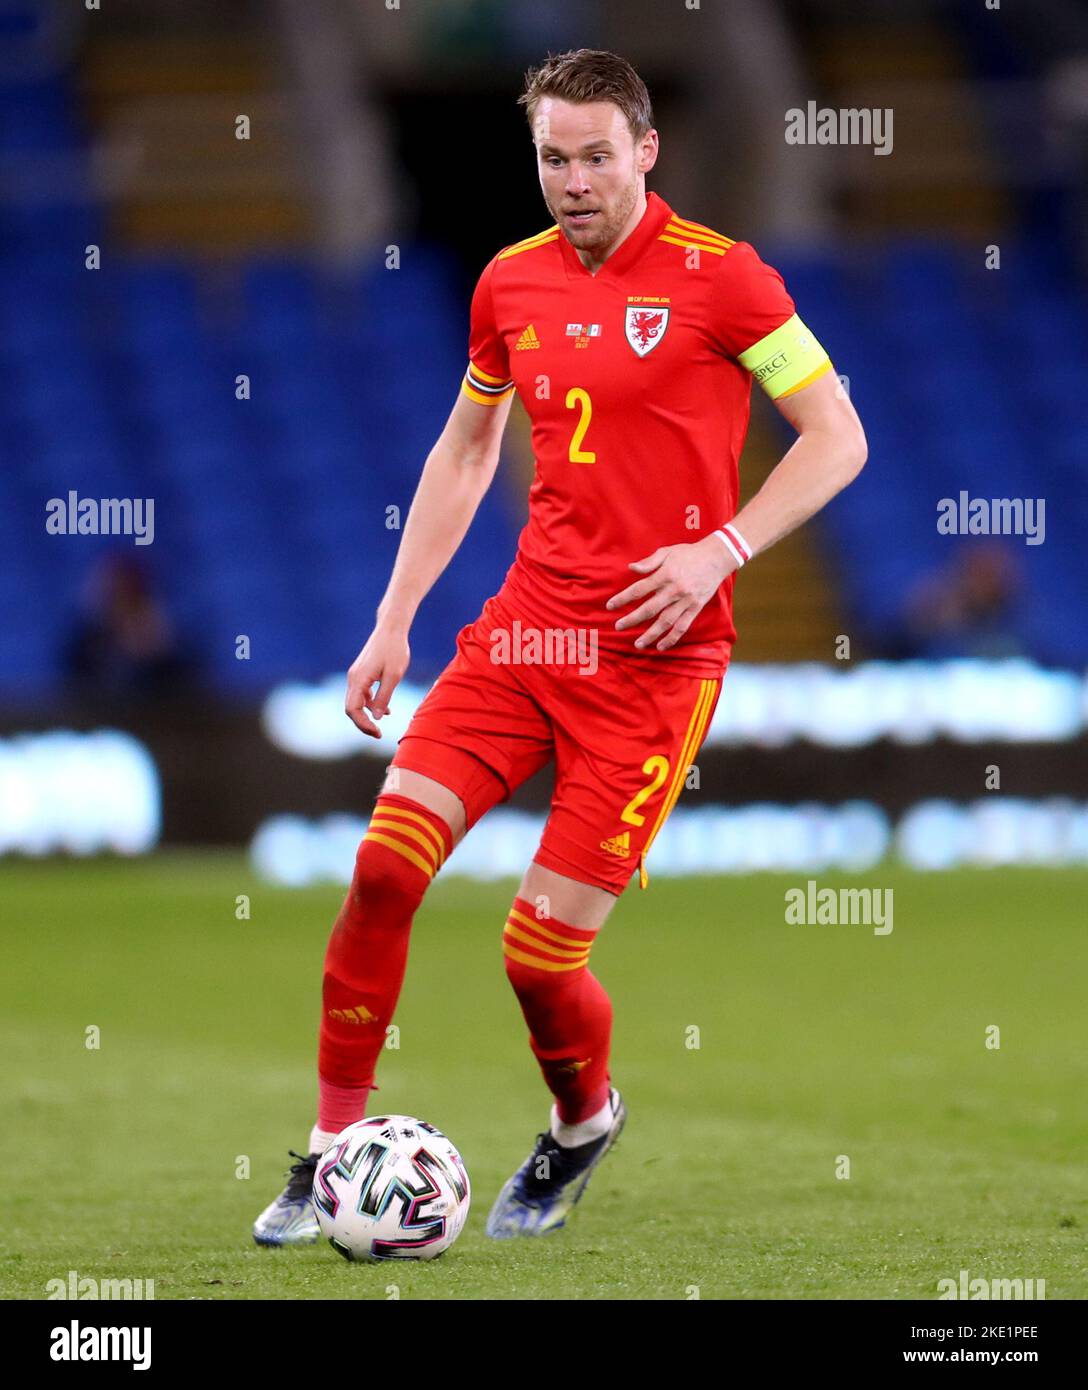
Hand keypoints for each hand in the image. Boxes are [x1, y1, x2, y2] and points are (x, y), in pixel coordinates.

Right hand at [345, 625, 410, 736]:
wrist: (391, 629)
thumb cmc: (395, 650)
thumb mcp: (393, 676)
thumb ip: (384, 697)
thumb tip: (377, 718)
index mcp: (358, 679)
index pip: (353, 709)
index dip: (363, 724)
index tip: (377, 732)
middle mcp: (353, 678)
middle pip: (351, 708)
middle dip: (362, 724)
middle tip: (378, 735)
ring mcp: (356, 675)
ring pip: (355, 702)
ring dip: (366, 716)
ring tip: (381, 727)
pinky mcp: (361, 673)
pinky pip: (361, 694)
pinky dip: (370, 704)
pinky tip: (386, 710)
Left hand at [605, 538, 733, 650]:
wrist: (717, 557)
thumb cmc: (689, 553)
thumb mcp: (667, 552)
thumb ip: (649, 562)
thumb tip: (631, 568)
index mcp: (665, 575)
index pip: (639, 589)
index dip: (623, 598)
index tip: (610, 606)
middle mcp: (674, 590)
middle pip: (649, 609)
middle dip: (632, 619)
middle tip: (618, 627)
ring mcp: (685, 601)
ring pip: (665, 622)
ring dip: (651, 634)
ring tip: (638, 644)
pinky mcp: (695, 608)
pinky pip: (682, 626)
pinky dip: (672, 638)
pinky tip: (661, 646)